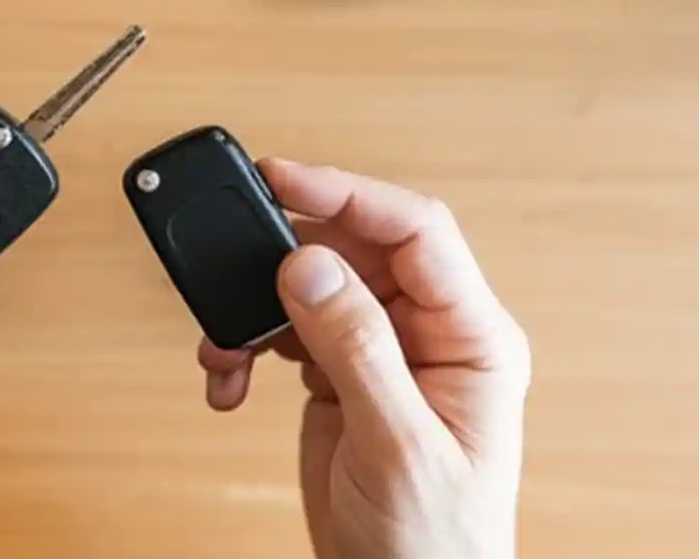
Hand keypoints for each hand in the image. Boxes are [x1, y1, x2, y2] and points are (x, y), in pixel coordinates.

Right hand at [197, 160, 530, 558]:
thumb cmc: (434, 542)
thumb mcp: (397, 446)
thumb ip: (357, 348)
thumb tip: (310, 265)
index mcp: (472, 338)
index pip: (416, 233)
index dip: (348, 193)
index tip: (282, 177)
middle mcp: (428, 332)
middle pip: (354, 249)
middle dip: (286, 253)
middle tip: (232, 263)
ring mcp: (383, 352)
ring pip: (311, 286)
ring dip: (257, 307)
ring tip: (227, 346)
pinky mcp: (342, 374)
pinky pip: (288, 330)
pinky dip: (250, 345)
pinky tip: (232, 376)